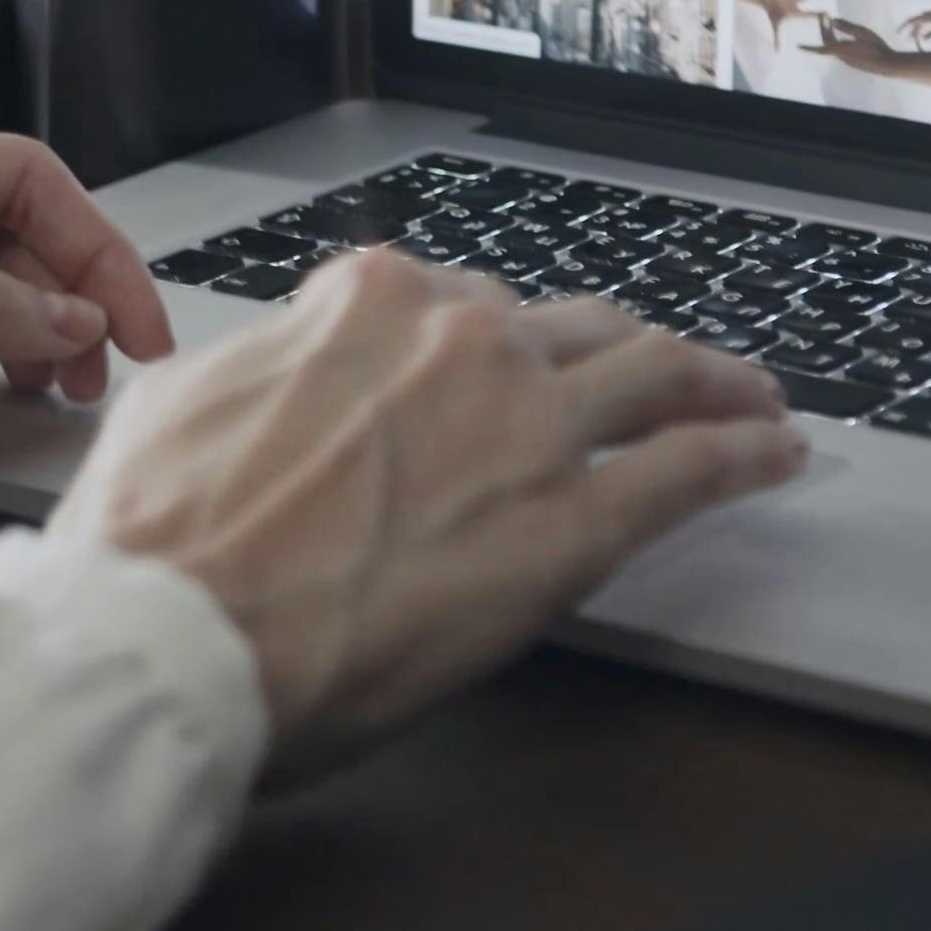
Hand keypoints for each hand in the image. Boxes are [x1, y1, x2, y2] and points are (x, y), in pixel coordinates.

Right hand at [56, 250, 803, 779]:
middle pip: (566, 328)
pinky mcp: (573, 522)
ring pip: (653, 371)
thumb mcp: (179, 408)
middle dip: (617, 347)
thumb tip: (267, 386)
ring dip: (713, 380)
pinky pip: (689, 470)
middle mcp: (457, 339)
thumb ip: (255, 379)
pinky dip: (744, 454)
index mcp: (360, 304)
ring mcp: (525, 423)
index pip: (447, 299)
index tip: (499, 361)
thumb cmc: (155, 545)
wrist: (173, 631)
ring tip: (751, 398)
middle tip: (657, 370)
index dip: (481, 337)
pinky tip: (776, 456)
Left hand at [811, 15, 897, 71]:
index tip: (802, 38)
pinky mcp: (852, 62)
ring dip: (830, 35)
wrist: (886, 64)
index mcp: (840, 49)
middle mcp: (841, 56)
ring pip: (833, 46)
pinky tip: (843, 37)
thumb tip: (833, 20)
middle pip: (826, 42)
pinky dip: (837, 41)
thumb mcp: (862, 32)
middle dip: (824, 30)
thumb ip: (847, 26)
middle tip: (824, 17)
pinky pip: (840, 50)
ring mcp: (847, 60)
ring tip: (832, 24)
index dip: (812, 40)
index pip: (822, 43)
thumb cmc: (876, 46)